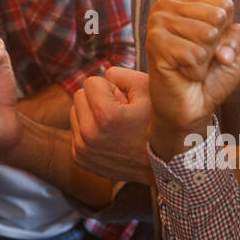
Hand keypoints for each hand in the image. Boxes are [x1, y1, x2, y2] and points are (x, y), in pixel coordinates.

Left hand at [69, 67, 152, 184]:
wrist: (164, 165)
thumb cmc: (158, 123)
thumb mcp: (147, 89)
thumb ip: (120, 74)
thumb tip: (102, 78)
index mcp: (105, 115)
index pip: (91, 82)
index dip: (111, 88)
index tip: (126, 103)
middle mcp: (89, 134)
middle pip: (80, 96)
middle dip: (99, 100)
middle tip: (121, 115)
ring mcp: (82, 149)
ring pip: (75, 112)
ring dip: (92, 115)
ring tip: (116, 127)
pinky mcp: (80, 158)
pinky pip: (75, 130)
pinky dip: (89, 130)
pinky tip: (109, 138)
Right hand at [145, 0, 239, 157]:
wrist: (192, 106)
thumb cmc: (211, 74)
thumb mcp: (234, 49)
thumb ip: (238, 35)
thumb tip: (221, 50)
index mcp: (186, 1)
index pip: (225, 6)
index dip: (227, 32)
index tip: (212, 46)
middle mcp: (167, 6)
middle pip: (217, 18)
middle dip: (215, 46)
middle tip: (199, 58)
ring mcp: (157, 22)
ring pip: (206, 35)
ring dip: (204, 59)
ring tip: (190, 65)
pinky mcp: (154, 43)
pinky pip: (194, 54)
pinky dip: (195, 70)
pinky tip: (182, 72)